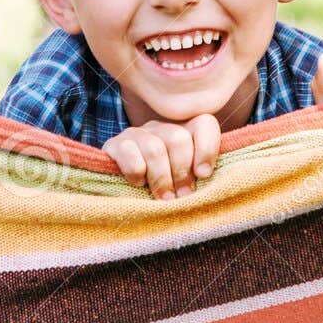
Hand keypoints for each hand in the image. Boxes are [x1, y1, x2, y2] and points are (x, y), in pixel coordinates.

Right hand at [102, 114, 220, 199]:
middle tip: (181, 196)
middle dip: (181, 172)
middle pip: (178, 138)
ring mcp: (137, 134)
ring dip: (161, 178)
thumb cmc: (163, 189)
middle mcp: (160, 128)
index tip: (203, 175)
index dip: (207, 149)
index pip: (204, 124)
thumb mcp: (184, 183)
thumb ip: (198, 177)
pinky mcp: (114, 145)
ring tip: (163, 198)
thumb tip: (206, 178)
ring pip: (155, 148)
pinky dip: (136, 173)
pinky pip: (129, 154)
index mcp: (184, 132)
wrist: (118, 193)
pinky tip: (138, 184)